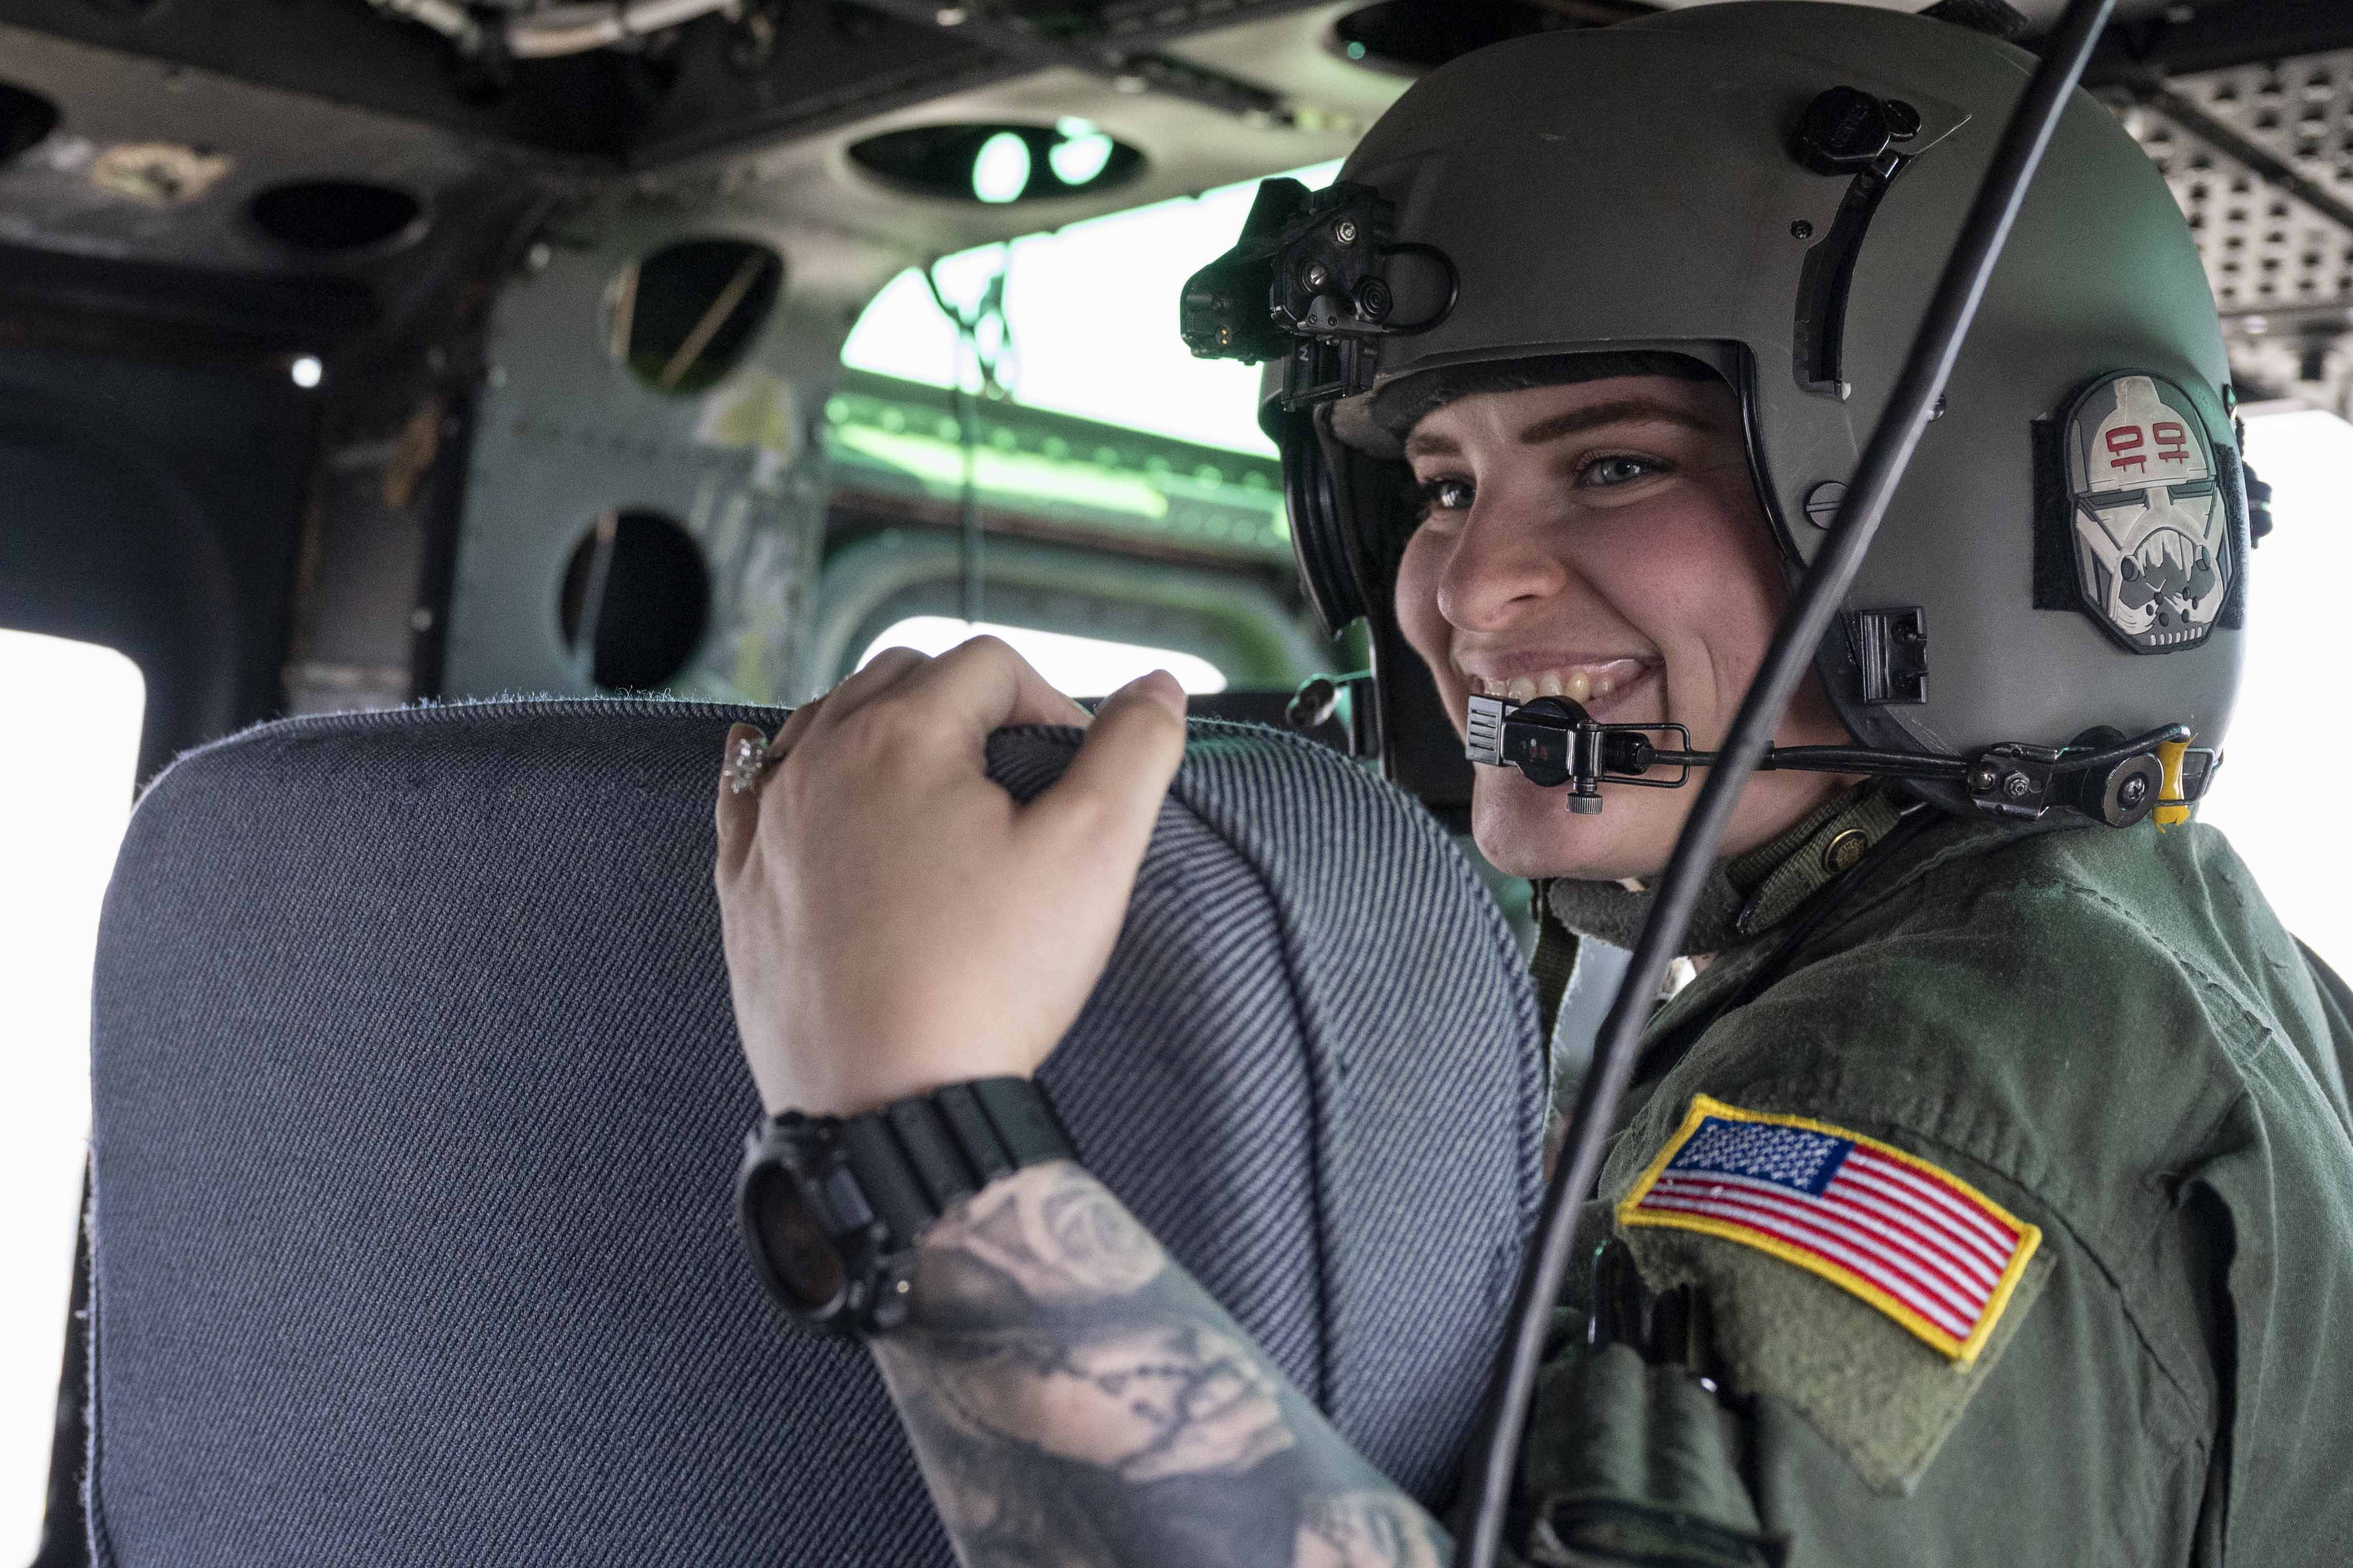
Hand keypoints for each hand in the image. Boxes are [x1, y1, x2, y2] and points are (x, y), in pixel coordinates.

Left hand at [714, 638, 1187, 1116]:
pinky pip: (749, 787)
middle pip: (901, 674)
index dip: (1049, 700)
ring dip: (885, 724)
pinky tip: (803, 773)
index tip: (1076, 768)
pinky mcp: (743, 882)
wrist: (888, 1105)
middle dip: (967, 701)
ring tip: (937, 778)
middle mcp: (820, 759)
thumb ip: (1134, 753)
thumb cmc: (989, 980)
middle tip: (1016, 772)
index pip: (989, 664)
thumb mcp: (1093, 854)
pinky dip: (786, 765)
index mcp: (903, 735)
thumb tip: (1161, 686)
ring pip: (826, 720)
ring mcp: (769, 821)